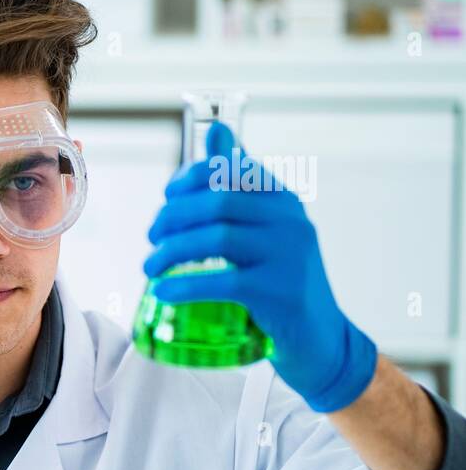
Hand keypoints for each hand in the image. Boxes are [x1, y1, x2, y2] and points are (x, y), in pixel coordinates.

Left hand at [142, 121, 376, 411]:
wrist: (320, 340)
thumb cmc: (280, 281)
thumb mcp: (264, 228)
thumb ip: (238, 185)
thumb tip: (216, 130)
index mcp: (282, 200)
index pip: (229, 170)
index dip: (189, 179)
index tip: (166, 198)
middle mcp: (290, 221)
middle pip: (217, 204)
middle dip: (172, 218)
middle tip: (152, 239)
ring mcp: (288, 257)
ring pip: (217, 239)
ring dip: (170, 252)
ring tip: (149, 267)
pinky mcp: (280, 293)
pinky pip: (223, 281)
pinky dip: (184, 285)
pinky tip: (163, 291)